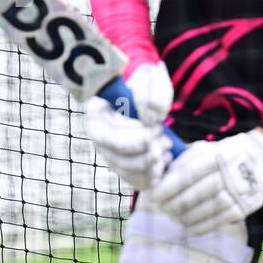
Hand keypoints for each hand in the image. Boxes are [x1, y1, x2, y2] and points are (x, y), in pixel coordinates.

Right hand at [84, 62, 173, 189]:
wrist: (147, 91)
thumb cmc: (147, 83)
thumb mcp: (151, 81)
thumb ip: (151, 96)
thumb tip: (150, 119)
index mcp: (96, 115)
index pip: (111, 137)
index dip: (136, 139)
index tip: (158, 128)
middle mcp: (99, 138)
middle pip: (117, 159)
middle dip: (146, 155)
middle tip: (165, 141)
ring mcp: (110, 154)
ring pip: (126, 172)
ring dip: (151, 166)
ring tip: (166, 151)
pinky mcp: (124, 166)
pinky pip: (135, 181)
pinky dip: (152, 177)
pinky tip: (165, 164)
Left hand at [150, 127, 262, 234]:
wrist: (258, 159)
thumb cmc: (220, 156)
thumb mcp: (204, 150)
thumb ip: (183, 163)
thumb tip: (159, 180)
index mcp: (218, 155)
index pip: (190, 173)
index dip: (170, 187)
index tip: (155, 196)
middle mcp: (231, 172)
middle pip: (199, 192)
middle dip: (177, 203)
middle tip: (163, 209)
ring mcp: (240, 190)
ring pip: (210, 207)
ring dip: (188, 216)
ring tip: (174, 218)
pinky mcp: (246, 205)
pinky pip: (221, 219)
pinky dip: (203, 226)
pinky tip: (189, 228)